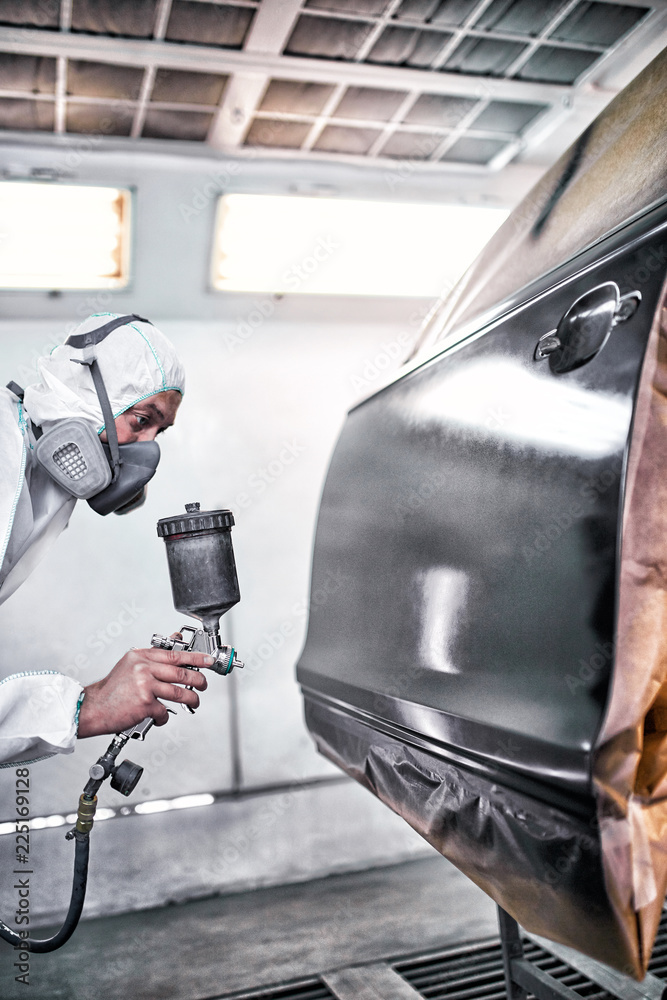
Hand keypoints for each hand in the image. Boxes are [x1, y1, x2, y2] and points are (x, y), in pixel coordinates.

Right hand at [77, 647, 213, 737]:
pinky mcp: (145, 704)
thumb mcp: (129, 664)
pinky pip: (164, 711)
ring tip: (193, 703)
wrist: (92, 708)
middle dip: (198, 680)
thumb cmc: (111, 689)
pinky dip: (164, 716)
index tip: (208, 661)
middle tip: (203, 685)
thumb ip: (152, 655)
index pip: (175, 654)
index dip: (196, 657)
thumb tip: (175, 640)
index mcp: (141, 656)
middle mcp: (143, 668)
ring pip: (179, 692)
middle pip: (182, 673)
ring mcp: (145, 686)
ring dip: (191, 700)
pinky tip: (159, 716)